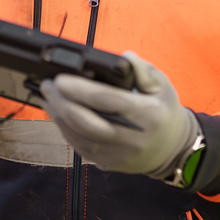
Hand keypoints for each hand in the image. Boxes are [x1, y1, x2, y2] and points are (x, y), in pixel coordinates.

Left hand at [40, 52, 198, 178]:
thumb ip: (143, 69)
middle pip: (87, 122)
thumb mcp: (162, 85)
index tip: (61, 78)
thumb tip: (124, 57)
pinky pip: (79, 147)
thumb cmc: (164, 112)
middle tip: (47, 85)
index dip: (81, 89)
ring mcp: (117, 154)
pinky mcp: (107, 162)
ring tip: (47, 96)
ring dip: (58, 116)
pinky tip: (56, 113)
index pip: (107, 101)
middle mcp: (130, 138)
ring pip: (79, 137)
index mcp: (146, 114)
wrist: (172, 150)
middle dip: (62, 103)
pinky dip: (64, 129)